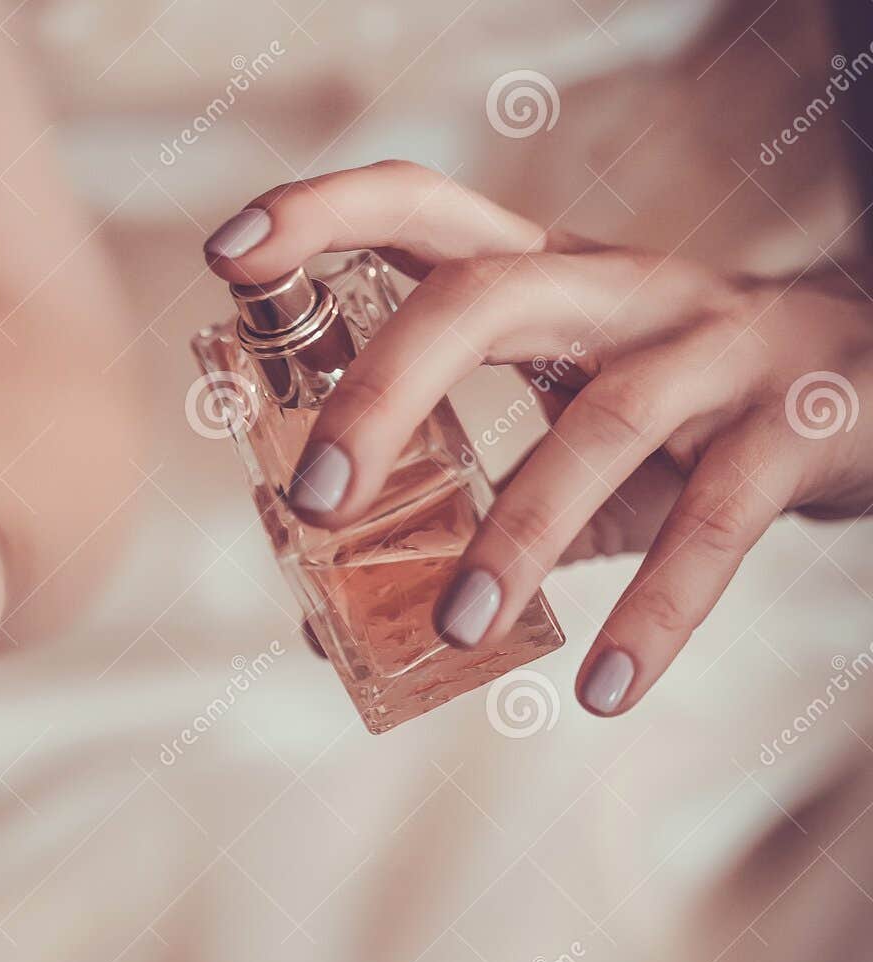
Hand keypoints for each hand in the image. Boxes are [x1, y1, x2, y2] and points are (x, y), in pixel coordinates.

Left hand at [205, 160, 872, 715]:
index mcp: (546, 276)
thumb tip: (331, 621)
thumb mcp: (576, 418)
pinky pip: (715, 521)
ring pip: (601, 424)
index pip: (421, 208)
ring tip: (456, 630)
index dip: (322, 216)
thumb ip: (474, 501)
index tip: (229, 255)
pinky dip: (656, 612)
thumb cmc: (688, 404)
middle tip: (315, 502)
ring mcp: (712, 348)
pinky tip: (604, 690)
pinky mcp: (794, 424)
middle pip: (480, 299)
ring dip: (517, 535)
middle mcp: (620, 290)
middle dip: (382, 393)